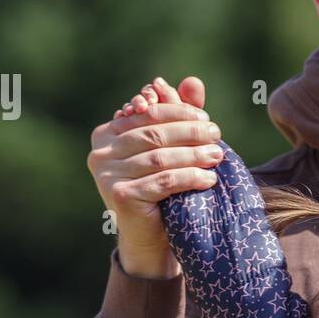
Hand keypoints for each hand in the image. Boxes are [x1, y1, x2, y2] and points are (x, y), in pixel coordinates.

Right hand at [87, 76, 223, 277]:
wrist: (150, 236)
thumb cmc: (161, 188)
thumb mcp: (170, 148)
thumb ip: (180, 115)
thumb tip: (193, 81)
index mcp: (106, 133)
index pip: (148, 113)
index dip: (179, 112)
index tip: (207, 118)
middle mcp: (100, 152)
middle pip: (153, 135)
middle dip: (190, 132)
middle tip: (216, 134)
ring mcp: (106, 175)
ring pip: (160, 158)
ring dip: (194, 155)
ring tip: (218, 156)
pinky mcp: (120, 196)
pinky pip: (163, 181)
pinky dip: (189, 177)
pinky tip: (208, 178)